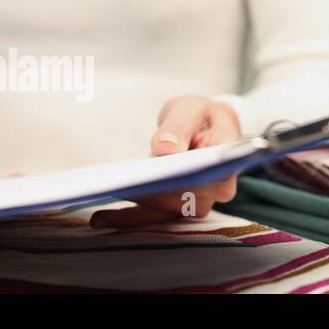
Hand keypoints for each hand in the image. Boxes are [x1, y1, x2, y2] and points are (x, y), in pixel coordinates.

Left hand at [89, 95, 240, 228]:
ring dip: (135, 206)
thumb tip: (166, 147)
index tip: (156, 173)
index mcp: (227, 163)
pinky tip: (101, 219)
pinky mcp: (176, 206)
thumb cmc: (201, 116)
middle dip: (152, 192)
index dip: (183, 177)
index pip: (208, 176)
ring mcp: (196, 202)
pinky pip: (152, 217)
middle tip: (120, 186)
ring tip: (104, 201)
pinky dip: (127, 219)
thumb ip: (180, 125)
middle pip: (183, 197)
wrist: (205, 126)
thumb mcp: (191, 109)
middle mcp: (215, 190)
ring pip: (165, 209)